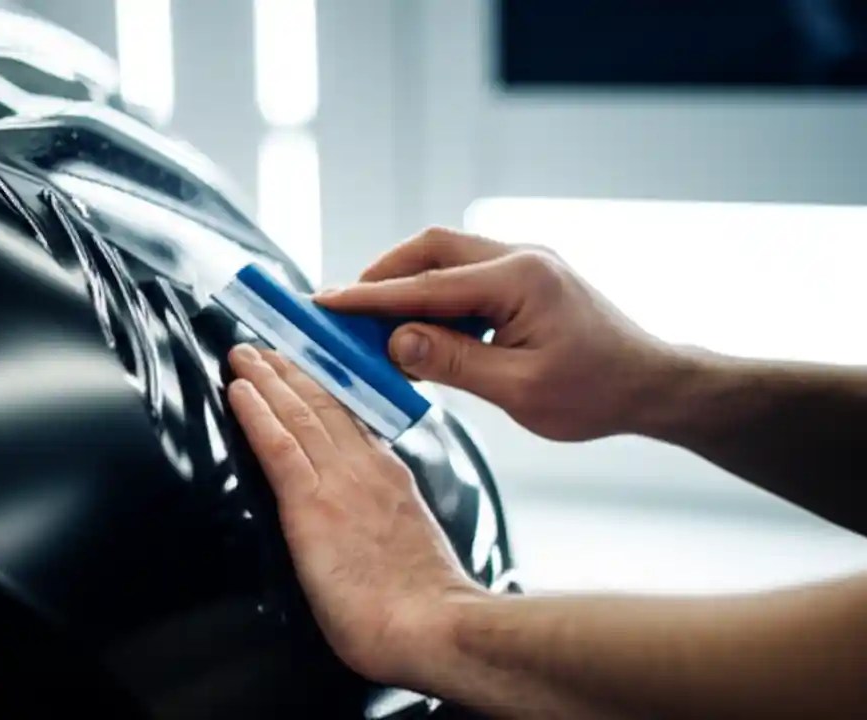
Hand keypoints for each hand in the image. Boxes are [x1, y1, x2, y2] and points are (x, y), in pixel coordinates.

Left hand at [226, 344, 484, 688]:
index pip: (349, 418)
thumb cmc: (424, 606)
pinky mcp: (313, 505)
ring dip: (266, 379)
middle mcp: (365, 468)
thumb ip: (385, 518)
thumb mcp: (408, 541)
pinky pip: (278, 445)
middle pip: (322, 404)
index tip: (301, 368)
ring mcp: (339, 481)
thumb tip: (367, 521)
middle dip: (289, 371)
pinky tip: (238, 390)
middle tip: (264, 347)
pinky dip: (256, 412)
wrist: (434, 626)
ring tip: (243, 354)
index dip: (320, 389)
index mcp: (388, 476)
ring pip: (297, 413)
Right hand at [316, 227, 681, 440]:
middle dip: (385, 275)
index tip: (326, 301)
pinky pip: (467, 275)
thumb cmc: (597, 392)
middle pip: (432, 249)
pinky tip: (425, 331)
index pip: (427, 284)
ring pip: (448, 257)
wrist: (653, 385)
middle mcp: (521, 257)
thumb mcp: (520, 388)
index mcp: (519, 279)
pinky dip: (436, 296)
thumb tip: (394, 341)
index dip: (370, 296)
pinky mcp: (528, 279)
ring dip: (410, 285)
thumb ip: (452, 361)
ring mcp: (526, 264)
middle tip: (348, 310)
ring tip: (381, 325)